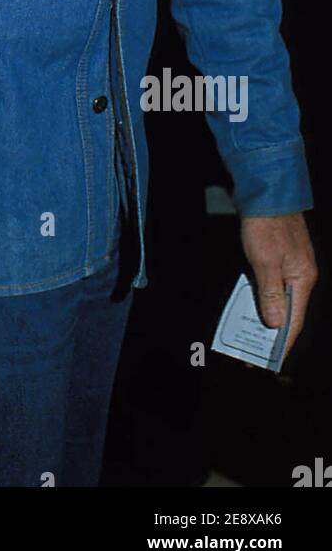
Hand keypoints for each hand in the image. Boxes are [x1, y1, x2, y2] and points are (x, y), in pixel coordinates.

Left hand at [240, 211, 316, 362]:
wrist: (267, 191)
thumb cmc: (266, 225)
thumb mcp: (265, 261)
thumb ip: (270, 293)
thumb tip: (275, 324)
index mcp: (302, 279)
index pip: (294, 320)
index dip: (281, 341)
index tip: (267, 359)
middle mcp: (300, 275)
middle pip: (287, 311)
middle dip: (270, 332)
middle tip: (251, 349)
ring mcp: (291, 266)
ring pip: (278, 298)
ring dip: (264, 314)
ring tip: (247, 332)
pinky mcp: (280, 258)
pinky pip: (271, 285)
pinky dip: (261, 296)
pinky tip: (248, 306)